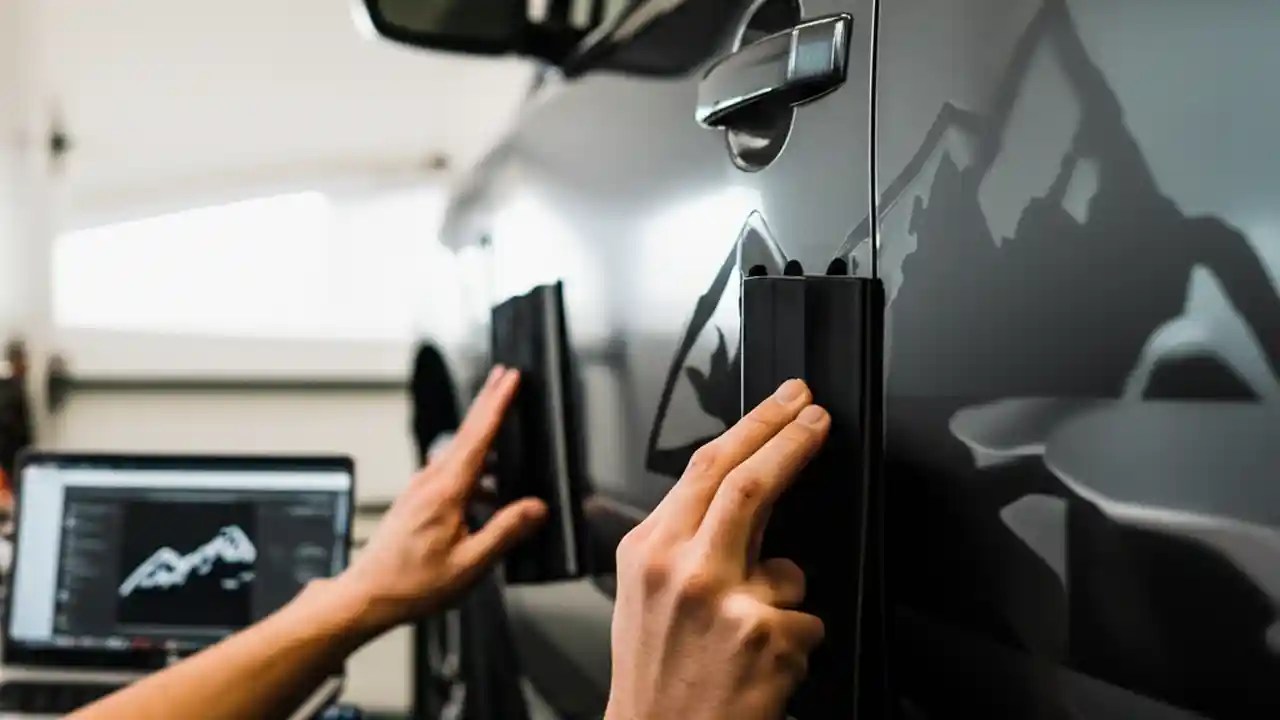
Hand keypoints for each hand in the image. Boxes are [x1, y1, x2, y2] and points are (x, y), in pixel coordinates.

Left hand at [334, 366, 547, 636]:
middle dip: (488, 400)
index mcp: (445, 492)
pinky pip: (450, 474)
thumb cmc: (412, 584)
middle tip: (505, 375)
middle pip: (466, 432)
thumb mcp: (470, 564)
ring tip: (509, 449)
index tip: (511, 379)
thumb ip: (505, 532)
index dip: (497, 404)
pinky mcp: (416, 500)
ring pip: (458, 454)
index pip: (478, 436)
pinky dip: (474, 472)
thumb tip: (535, 508)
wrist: (367, 595)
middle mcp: (429, 482)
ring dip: (484, 442)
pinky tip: (487, 495)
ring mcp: (419, 488)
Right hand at [605, 379, 828, 719]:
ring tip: (745, 642)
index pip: (706, 467)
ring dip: (782, 603)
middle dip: (793, 440)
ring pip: (789, 569)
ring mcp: (726, 601)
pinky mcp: (766, 636)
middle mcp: (683, 569)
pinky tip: (759, 670)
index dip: (756, 426)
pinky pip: (806, 621)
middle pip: (750, 482)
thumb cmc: (655, 674)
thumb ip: (684, 540)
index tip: (786, 404)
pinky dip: (794, 644)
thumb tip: (736, 494)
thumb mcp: (644, 594)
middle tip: (818, 418)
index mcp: (649, 551)